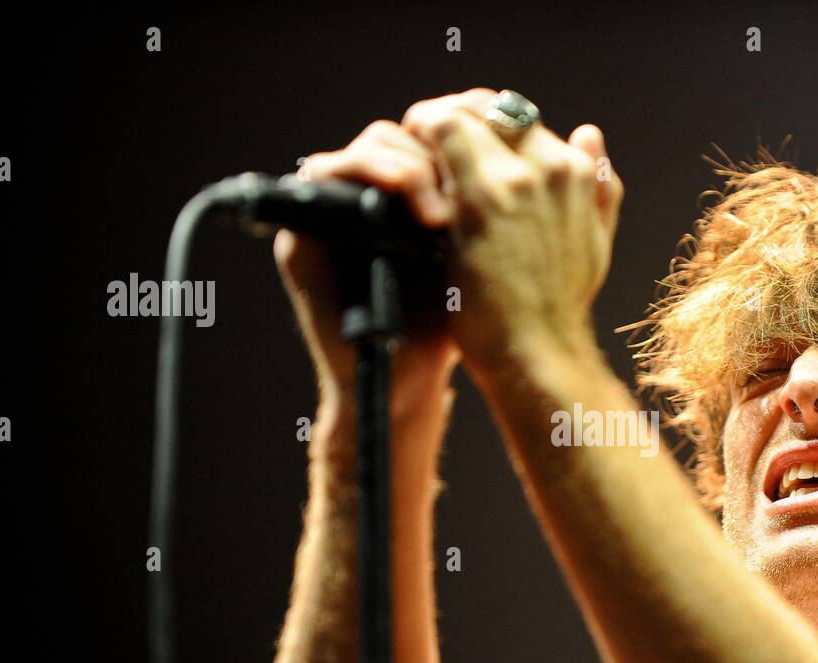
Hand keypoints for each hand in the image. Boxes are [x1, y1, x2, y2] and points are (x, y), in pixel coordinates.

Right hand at [274, 118, 461, 460]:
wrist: (411, 378)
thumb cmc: (451, 321)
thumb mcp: (476, 250)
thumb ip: (481, 197)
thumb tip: (515, 142)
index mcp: (412, 193)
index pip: (431, 130)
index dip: (457, 133)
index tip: (491, 166)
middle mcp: (371, 195)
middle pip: (401, 131)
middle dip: (435, 150)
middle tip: (461, 195)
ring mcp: (333, 212)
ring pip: (367, 147)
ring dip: (405, 165)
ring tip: (438, 212)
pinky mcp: (302, 233)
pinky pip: (322, 176)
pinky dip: (364, 174)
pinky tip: (405, 199)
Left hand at [400, 88, 624, 383]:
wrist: (539, 356)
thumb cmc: (558, 311)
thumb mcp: (593, 242)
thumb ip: (597, 188)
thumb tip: (589, 135)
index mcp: (576, 173)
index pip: (519, 118)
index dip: (482, 127)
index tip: (456, 151)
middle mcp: (550, 166)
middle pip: (489, 107)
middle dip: (453, 120)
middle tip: (425, 147)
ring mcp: (514, 180)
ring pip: (458, 113)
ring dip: (428, 129)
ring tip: (409, 158)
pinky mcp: (477, 199)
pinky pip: (436, 136)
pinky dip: (415, 145)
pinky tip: (401, 172)